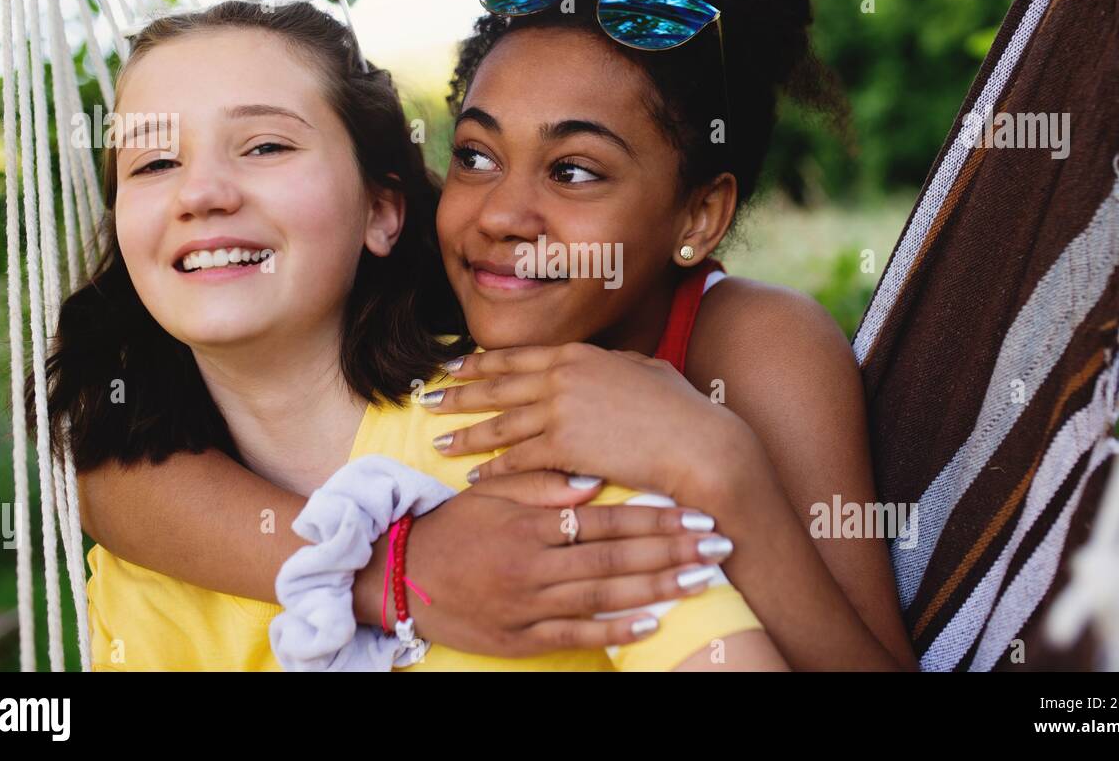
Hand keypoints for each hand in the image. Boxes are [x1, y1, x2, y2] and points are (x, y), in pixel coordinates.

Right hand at [387, 471, 735, 657]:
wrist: (399, 578)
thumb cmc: (453, 529)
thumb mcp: (490, 494)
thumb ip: (541, 483)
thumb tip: (593, 479)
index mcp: (529, 524)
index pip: (604, 519)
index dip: (654, 518)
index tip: (696, 513)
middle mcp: (532, 565)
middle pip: (615, 558)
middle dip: (672, 552)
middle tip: (719, 545)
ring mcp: (528, 605)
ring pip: (603, 597)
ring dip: (657, 589)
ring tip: (703, 580)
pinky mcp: (520, 638)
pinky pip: (576, 636)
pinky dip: (615, 631)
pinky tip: (653, 623)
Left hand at [425, 343, 760, 508]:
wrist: (699, 444)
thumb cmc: (682, 410)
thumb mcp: (646, 371)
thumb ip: (617, 365)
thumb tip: (611, 362)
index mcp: (580, 353)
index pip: (517, 356)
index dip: (482, 363)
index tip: (456, 367)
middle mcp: (563, 375)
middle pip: (498, 386)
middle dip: (459, 394)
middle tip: (427, 399)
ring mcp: (561, 409)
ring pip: (500, 424)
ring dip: (466, 434)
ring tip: (439, 443)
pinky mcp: (565, 446)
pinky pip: (519, 459)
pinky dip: (494, 470)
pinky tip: (476, 478)